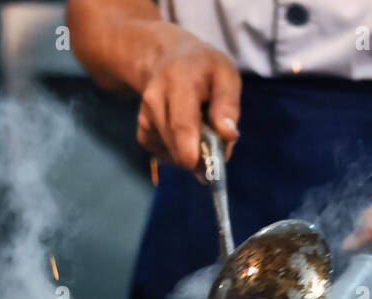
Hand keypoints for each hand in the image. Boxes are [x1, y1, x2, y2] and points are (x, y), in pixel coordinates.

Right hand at [136, 32, 239, 170]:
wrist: (167, 59)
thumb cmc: (203, 69)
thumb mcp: (225, 75)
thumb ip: (228, 105)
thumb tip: (227, 135)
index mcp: (179, 80)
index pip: (181, 121)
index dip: (189, 148)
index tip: (199, 166)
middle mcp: (155, 99)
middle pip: (176, 143)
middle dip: (201, 156)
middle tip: (217, 152)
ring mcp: (145, 117)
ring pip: (173, 153)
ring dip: (193, 153)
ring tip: (202, 130)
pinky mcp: (142, 131)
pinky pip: (165, 155)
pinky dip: (181, 152)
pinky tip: (187, 135)